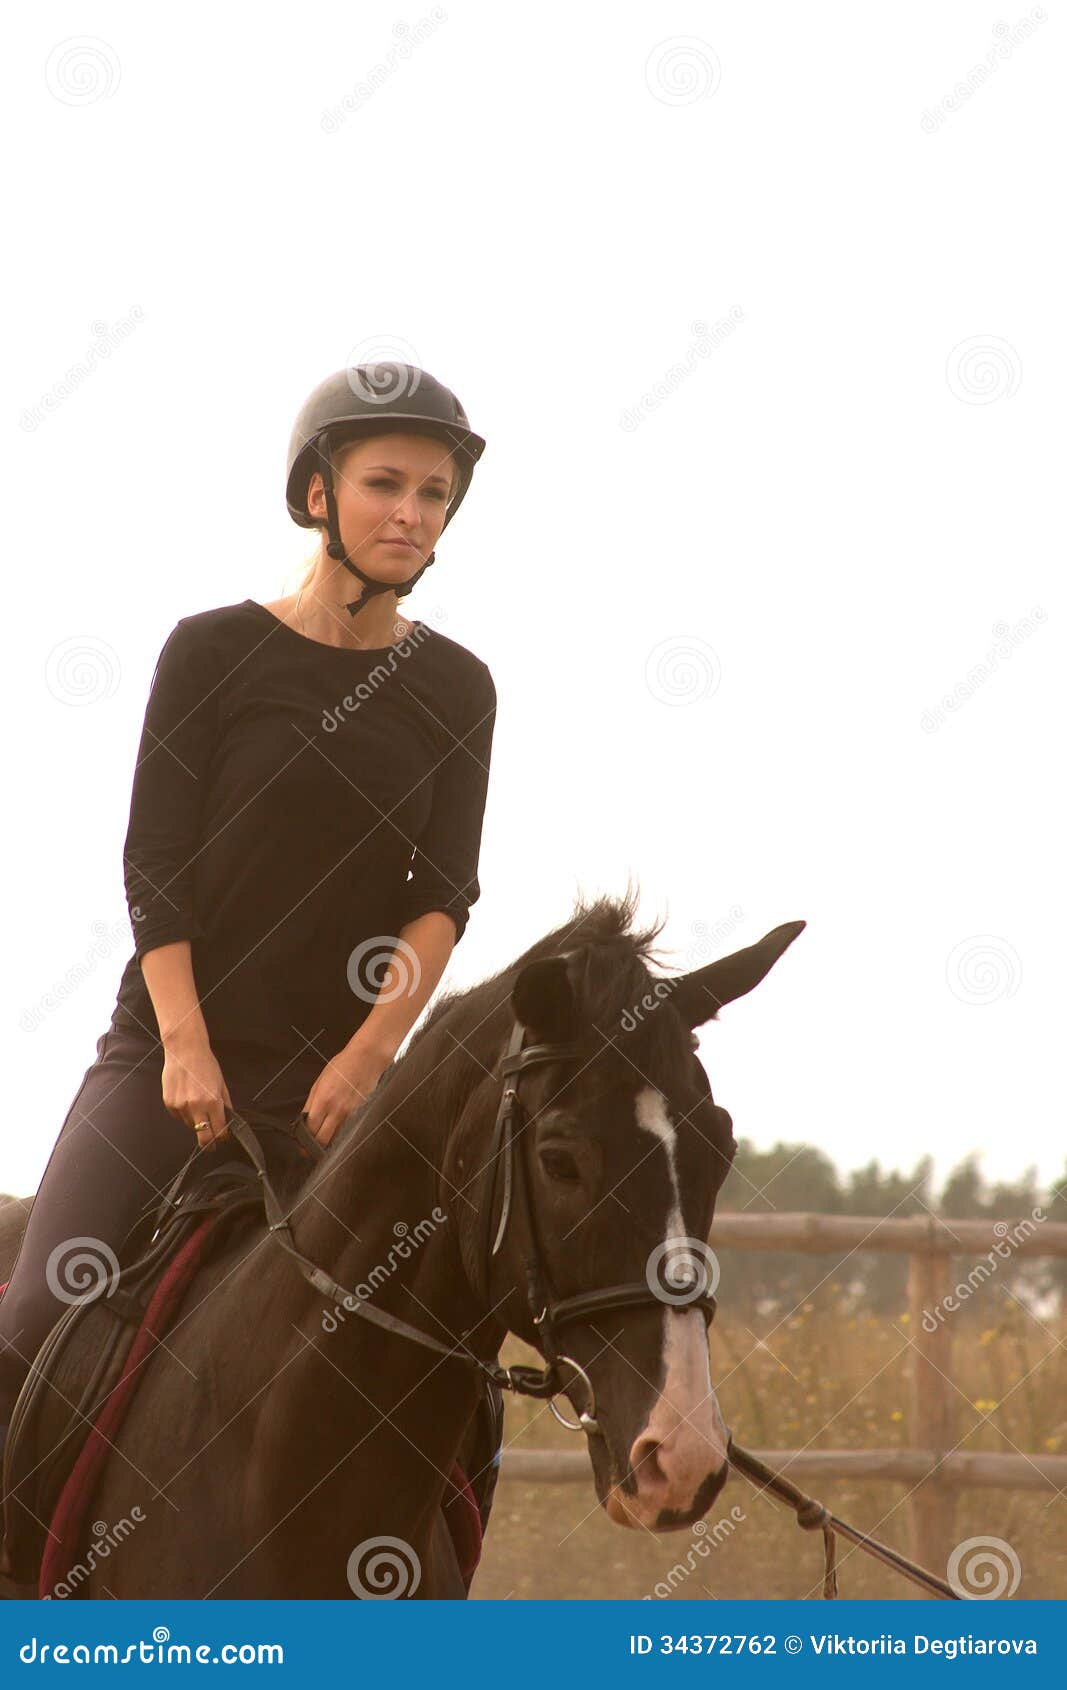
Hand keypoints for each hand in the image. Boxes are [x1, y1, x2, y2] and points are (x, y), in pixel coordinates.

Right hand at [161, 1034, 232, 1148]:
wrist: (185, 1051)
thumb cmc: (205, 1064)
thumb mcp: (222, 1084)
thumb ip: (226, 1105)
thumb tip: (228, 1122)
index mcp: (213, 1102)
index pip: (219, 1131)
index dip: (222, 1138)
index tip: (222, 1138)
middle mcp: (196, 1107)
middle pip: (203, 1138)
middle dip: (208, 1144)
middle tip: (211, 1144)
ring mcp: (180, 1106)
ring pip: (190, 1125)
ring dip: (196, 1121)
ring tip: (196, 1101)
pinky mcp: (169, 1104)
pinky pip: (179, 1117)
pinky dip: (184, 1112)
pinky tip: (186, 1097)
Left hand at [302, 1038, 391, 1148]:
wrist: (366, 1059)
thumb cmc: (342, 1066)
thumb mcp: (320, 1082)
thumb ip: (311, 1103)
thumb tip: (303, 1121)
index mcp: (323, 1100)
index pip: (310, 1129)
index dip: (304, 1139)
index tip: (302, 1143)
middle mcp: (337, 1110)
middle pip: (322, 1140)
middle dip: (314, 1147)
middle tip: (311, 1149)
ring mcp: (351, 1114)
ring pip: (337, 1140)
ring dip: (329, 1143)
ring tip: (324, 1143)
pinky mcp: (361, 1114)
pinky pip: (348, 1132)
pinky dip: (342, 1136)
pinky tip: (338, 1134)